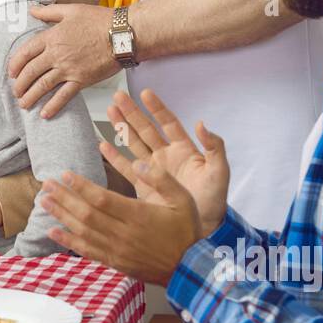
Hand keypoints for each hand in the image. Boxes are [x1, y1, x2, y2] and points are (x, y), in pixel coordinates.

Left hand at [6, 4, 118, 118]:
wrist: (123, 34)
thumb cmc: (100, 20)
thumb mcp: (71, 10)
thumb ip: (49, 12)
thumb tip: (33, 10)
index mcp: (52, 37)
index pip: (25, 52)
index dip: (15, 64)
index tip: (12, 72)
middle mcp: (57, 54)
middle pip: (30, 72)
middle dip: (20, 84)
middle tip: (16, 91)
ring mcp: (68, 69)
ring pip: (42, 86)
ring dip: (30, 97)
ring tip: (24, 104)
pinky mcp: (81, 80)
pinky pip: (63, 96)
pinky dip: (52, 106)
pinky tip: (44, 114)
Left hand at [41, 167, 204, 286]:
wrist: (189, 270)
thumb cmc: (187, 232)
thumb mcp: (183, 199)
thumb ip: (161, 179)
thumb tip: (138, 164)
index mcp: (138, 216)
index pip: (102, 199)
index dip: (80, 186)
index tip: (65, 174)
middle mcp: (123, 234)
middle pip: (86, 214)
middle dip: (64, 197)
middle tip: (46, 184)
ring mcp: (117, 250)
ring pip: (82, 231)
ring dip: (61, 215)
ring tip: (44, 202)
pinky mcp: (114, 262)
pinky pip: (86, 251)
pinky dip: (68, 241)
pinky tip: (53, 231)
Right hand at [101, 88, 228, 232]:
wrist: (202, 229)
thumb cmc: (214, 201)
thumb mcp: (219, 173)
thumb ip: (214, 148)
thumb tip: (201, 123)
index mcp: (184, 149)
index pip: (167, 123)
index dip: (156, 108)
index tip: (145, 93)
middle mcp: (166, 156)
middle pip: (145, 129)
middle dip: (132, 113)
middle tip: (117, 96)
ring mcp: (153, 170)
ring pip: (133, 143)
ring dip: (121, 128)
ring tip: (109, 111)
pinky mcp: (143, 185)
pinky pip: (126, 167)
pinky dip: (115, 156)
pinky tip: (103, 144)